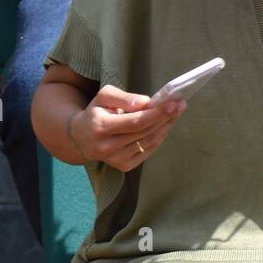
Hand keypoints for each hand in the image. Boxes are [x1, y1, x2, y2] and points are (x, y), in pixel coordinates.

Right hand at [68, 84, 185, 171]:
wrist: (82, 138)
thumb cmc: (97, 112)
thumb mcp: (104, 97)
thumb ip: (124, 98)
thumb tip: (146, 103)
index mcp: (101, 127)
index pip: (136, 122)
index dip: (157, 113)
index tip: (173, 103)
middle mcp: (107, 147)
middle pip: (146, 132)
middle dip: (166, 117)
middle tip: (180, 105)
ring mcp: (116, 160)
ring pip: (150, 141)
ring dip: (166, 126)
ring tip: (175, 113)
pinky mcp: (124, 166)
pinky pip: (149, 150)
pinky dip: (159, 137)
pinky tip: (164, 126)